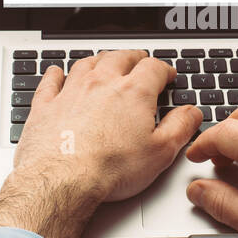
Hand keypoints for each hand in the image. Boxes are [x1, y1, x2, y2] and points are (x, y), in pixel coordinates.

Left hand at [0, 50, 201, 237]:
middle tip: (139, 61)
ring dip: (99, 60)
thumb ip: (180, 127)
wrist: (62, 180)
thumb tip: (192, 113)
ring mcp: (71, 91)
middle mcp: (101, 83)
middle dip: (133, 57)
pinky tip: (57, 73)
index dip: (164, 69)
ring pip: (86, 63)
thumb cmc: (110, 168)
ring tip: (105, 62)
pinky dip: (56, 74)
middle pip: (120, 57)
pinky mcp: (45, 106)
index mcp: (133, 92)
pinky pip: (51, 81)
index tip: (167, 74)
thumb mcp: (161, 152)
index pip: (153, 68)